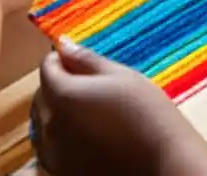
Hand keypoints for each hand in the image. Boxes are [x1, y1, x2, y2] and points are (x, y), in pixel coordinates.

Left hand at [33, 39, 206, 175]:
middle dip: (57, 85)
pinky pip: (50, 149)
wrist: (164, 163)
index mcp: (62, 95)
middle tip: (88, 87)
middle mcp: (50, 125)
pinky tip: (87, 136)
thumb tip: (63, 44)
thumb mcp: (121, 76)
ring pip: (43, 123)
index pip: (47, 67)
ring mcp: (54, 153)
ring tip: (88, 113)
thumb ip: (86, 59)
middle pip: (42, 95)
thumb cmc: (148, 114)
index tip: (80, 62)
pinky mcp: (62, 172)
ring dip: (57, 113)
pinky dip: (60, 138)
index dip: (62, 60)